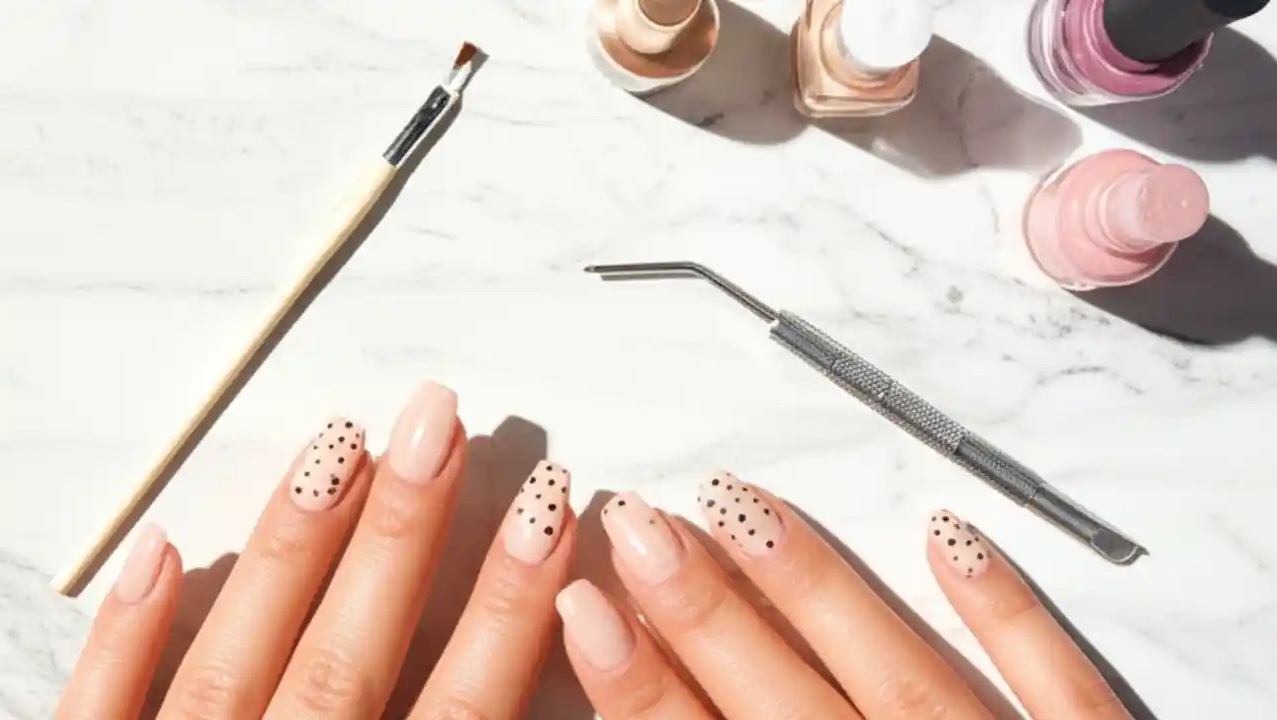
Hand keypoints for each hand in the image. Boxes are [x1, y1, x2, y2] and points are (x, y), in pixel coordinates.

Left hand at [56, 381, 576, 718]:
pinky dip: (126, 635)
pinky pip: (100, 714)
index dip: (508, 608)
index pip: (461, 713)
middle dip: (401, 536)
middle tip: (440, 426)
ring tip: (338, 443)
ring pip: (235, 667)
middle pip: (346, 664)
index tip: (549, 510)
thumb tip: (549, 684)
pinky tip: (160, 546)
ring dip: (292, 552)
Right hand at [560, 476, 1129, 718]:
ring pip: (898, 676)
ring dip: (816, 591)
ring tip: (746, 506)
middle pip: (783, 707)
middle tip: (641, 524)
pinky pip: (1057, 687)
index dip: (641, 687)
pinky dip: (1009, 615)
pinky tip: (948, 537)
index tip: (586, 608)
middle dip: (704, 615)